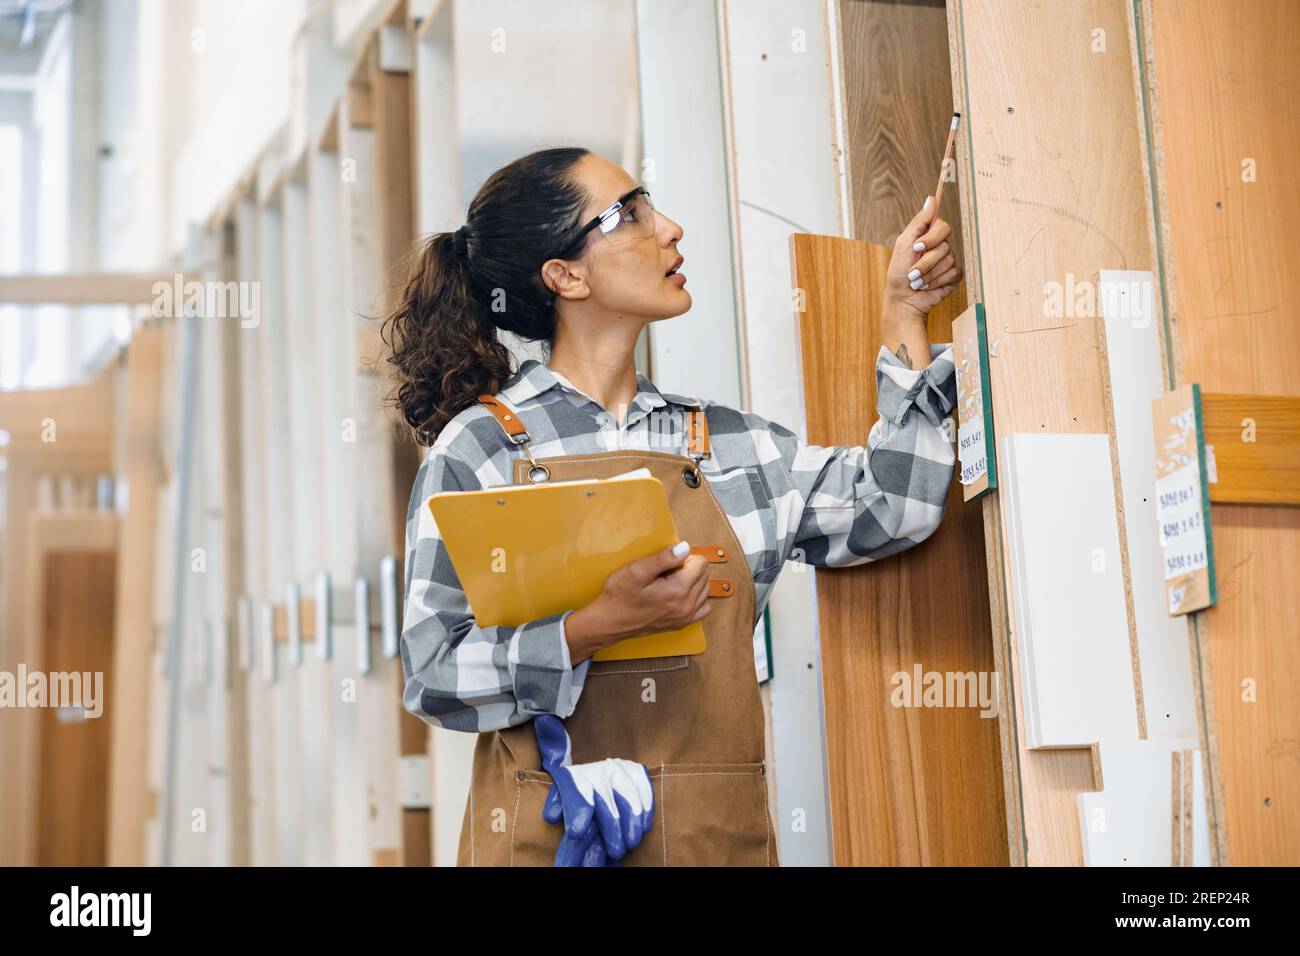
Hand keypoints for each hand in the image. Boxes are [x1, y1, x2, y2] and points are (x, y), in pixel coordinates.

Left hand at [534, 714, 655, 866]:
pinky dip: (645, 808)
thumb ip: (552, 799)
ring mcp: (618, 768)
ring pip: (627, 795)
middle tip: (615, 849)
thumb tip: (549, 803)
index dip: (577, 812)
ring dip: (631, 821)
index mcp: (575, 776)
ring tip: (631, 842)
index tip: (576, 832)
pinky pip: (644, 789)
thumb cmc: (574, 789)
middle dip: (611, 826)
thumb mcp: (558, 789)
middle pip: (606, 799)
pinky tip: (644, 827)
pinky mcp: (636, 771)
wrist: (591, 767)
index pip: (577, 794)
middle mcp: (597, 769)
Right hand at [566, 541, 710, 655]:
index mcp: (678, 590)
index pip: (701, 563)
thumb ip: (664, 558)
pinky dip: (696, 598)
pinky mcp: (682, 624)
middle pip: (704, 575)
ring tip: (670, 582)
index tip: (667, 563)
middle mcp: (686, 605)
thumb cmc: (620, 596)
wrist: (609, 621)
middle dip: (688, 568)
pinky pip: (703, 607)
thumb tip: (685, 547)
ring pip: (705, 589)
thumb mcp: (637, 570)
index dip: (684, 557)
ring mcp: (685, 617)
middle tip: (666, 572)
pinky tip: (680, 594)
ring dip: (692, 581)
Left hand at [884, 195, 961, 321]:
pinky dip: (936, 282)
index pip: (942, 226)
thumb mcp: (904, 244)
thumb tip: (931, 199)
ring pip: (947, 261)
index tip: (916, 247)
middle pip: (944, 245)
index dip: (931, 237)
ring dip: (928, 274)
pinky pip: (953, 274)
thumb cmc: (899, 272)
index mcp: (929, 236)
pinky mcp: (954, 276)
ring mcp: (949, 261)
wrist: (903, 299)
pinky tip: (927, 286)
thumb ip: (919, 222)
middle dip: (926, 261)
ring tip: (916, 281)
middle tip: (912, 270)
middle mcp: (941, 247)